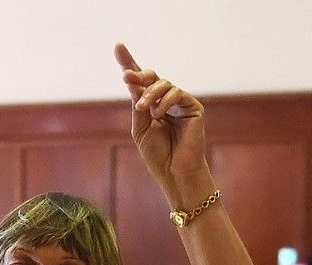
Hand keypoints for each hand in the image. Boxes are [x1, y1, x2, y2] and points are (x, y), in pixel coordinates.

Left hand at [113, 44, 212, 207]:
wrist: (173, 172)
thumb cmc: (157, 154)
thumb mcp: (140, 127)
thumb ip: (138, 104)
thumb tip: (132, 80)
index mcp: (151, 105)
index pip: (140, 81)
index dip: (129, 62)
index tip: (118, 46)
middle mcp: (166, 101)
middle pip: (152, 77)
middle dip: (138, 75)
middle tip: (126, 77)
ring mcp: (181, 103)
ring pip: (164, 84)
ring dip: (150, 94)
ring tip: (143, 109)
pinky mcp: (194, 108)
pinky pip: (178, 93)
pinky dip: (165, 102)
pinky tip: (159, 115)